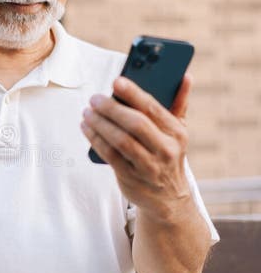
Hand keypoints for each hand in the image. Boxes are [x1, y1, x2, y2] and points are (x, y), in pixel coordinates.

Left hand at [81, 73, 191, 219]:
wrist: (168, 197)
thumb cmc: (168, 154)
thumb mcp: (178, 131)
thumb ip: (179, 102)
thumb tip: (185, 75)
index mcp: (176, 133)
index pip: (153, 109)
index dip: (133, 94)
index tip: (116, 81)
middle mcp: (165, 150)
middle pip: (135, 124)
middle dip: (112, 109)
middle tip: (94, 98)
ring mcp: (147, 166)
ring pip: (120, 140)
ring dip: (100, 124)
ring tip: (87, 112)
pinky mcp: (130, 178)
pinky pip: (109, 155)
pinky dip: (95, 139)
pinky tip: (87, 128)